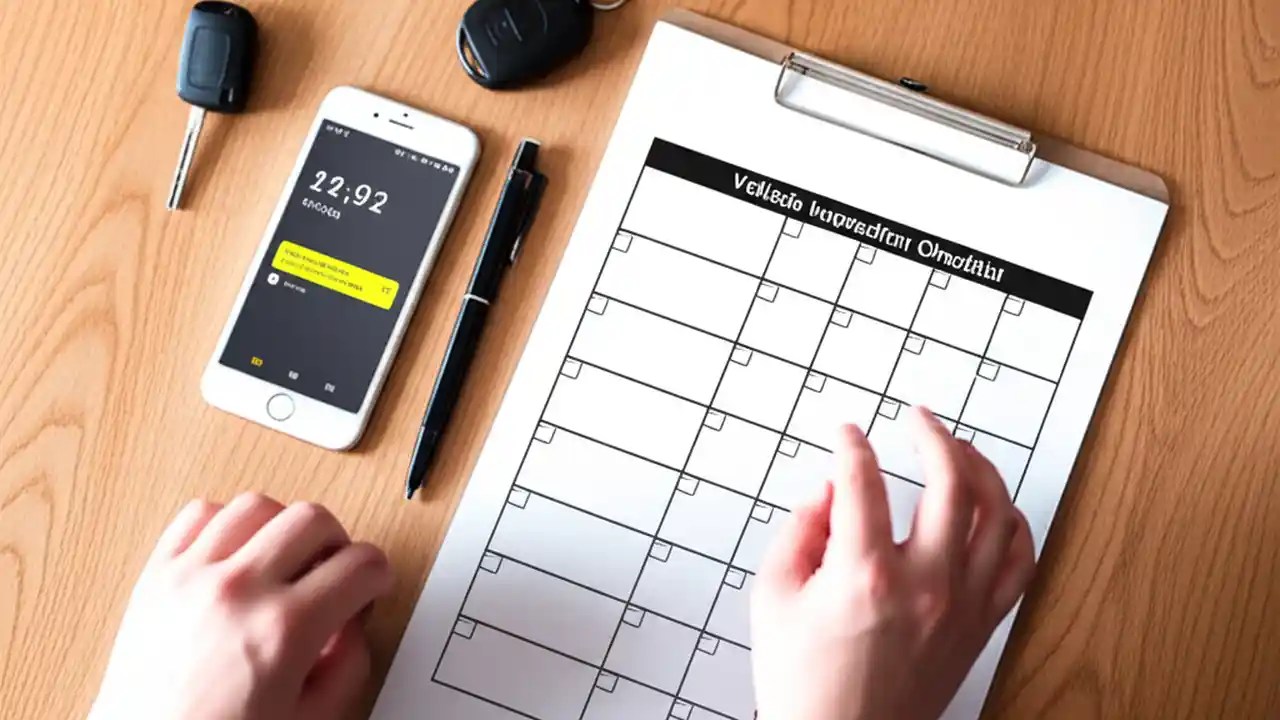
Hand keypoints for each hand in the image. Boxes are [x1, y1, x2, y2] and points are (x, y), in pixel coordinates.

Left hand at [91, 494, 392, 719]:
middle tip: (333, 570)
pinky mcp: (156, 575)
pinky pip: (198, 514)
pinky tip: (236, 552)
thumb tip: (353, 621)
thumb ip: (348, 664)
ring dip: (282, 527)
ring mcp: (192, 576)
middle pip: (312, 519)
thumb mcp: (310, 717)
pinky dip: (225, 523)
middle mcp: (239, 590)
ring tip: (284, 558)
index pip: (359, 564)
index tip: (371, 583)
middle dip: (337, 542)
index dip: (377, 573)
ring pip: (257, 505)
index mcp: (284, 630)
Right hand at [751, 407, 1034, 719]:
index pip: (863, 480)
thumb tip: (829, 491)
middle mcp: (924, 584)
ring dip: (981, 468)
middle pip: (950, 481)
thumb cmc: (805, 682)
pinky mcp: (980, 625)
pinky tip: (996, 506)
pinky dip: (1014, 525)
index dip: (851, 444)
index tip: (846, 434)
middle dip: (932, 434)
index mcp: (865, 574)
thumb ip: (799, 531)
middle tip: (916, 418)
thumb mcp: (773, 597)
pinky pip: (1020, 562)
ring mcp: (961, 605)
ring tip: (960, 449)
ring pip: (998, 513)